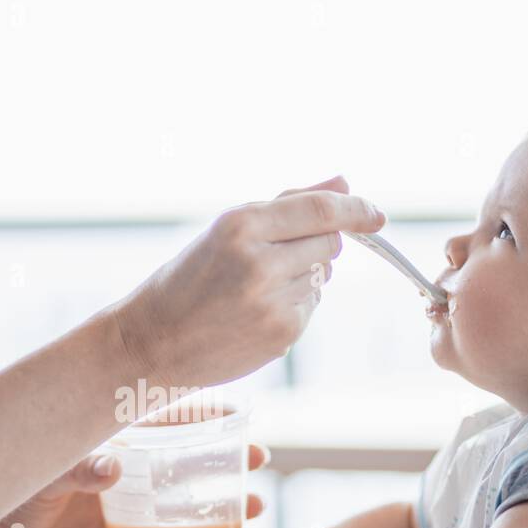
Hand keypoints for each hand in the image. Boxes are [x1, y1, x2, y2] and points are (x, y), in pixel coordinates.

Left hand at [0, 444, 270, 527]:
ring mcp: (120, 520)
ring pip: (181, 511)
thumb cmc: (3, 498)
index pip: (161, 424)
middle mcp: (120, 481)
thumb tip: (112, 467)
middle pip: (184, 465)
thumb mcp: (40, 474)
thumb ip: (75, 467)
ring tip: (254, 507)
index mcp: (106, 448)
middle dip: (226, 461)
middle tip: (259, 460)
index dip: (201, 418)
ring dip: (220, 508)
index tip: (237, 416)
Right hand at [113, 176, 384, 388]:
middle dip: (316, 245)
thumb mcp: (226, 231)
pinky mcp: (282, 334)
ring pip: (321, 276)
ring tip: (254, 290)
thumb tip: (345, 184)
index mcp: (241, 225)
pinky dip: (293, 305)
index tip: (375, 215)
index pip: (321, 210)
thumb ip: (288, 205)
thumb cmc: (187, 281)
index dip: (356, 210)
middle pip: (329, 243)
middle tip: (274, 258)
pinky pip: (310, 306)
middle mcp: (260, 262)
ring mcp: (273, 302)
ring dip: (302, 276)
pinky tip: (255, 313)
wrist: (152, 343)